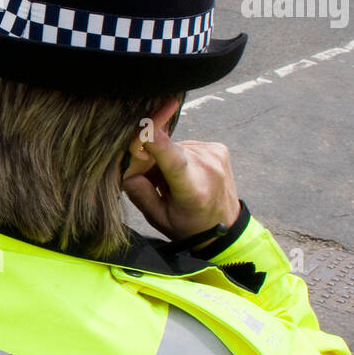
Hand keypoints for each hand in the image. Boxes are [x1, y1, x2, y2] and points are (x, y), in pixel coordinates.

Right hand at [122, 129, 240, 241]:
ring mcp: (215, 155)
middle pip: (166, 150)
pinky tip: (186, 173)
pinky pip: (186, 146)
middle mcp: (208, 168)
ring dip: (166, 159)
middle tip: (154, 183)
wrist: (225, 226)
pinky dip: (180, 156)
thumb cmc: (190, 225)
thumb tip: (128, 170)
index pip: (174, 162)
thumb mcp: (159, 219)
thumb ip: (141, 195)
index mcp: (194, 191)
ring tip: (173, 182)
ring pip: (174, 146)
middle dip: (151, 160)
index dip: (157, 142)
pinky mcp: (218, 147)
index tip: (143, 127)